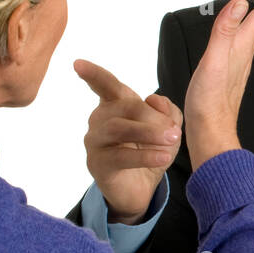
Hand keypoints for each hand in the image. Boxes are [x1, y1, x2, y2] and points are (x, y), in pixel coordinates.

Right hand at [74, 59, 182, 223]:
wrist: (141, 188)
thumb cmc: (150, 150)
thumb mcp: (167, 128)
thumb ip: (167, 111)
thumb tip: (154, 99)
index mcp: (115, 105)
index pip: (106, 85)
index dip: (94, 74)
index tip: (78, 64)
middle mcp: (99, 120)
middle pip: (124, 107)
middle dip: (152, 116)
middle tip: (174, 132)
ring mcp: (95, 142)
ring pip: (118, 128)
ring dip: (148, 132)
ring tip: (171, 140)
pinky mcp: (98, 165)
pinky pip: (120, 157)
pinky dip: (145, 156)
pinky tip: (163, 158)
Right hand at [185, 0, 253, 170]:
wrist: (209, 131)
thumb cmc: (209, 101)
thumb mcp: (214, 61)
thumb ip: (225, 31)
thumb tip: (240, 4)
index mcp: (242, 47)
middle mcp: (243, 53)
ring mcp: (237, 63)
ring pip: (253, 32)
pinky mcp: (229, 72)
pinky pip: (242, 44)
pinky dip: (246, 31)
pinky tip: (242, 34)